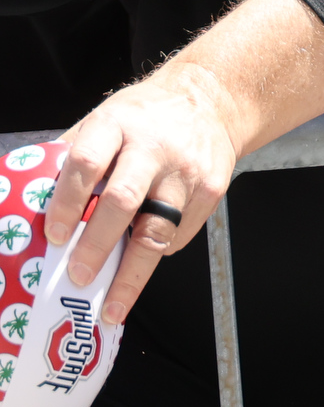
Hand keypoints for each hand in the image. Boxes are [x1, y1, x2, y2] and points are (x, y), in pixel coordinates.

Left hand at [44, 65, 243, 324]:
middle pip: (122, 202)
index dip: (66, 204)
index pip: (85, 165)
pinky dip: (156, 253)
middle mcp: (154, 147)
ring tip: (111, 305)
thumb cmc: (144, 117)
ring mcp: (186, 170)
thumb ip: (72, 157)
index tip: (54, 236)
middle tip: (77, 277)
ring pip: (157, 231)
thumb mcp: (103, 120)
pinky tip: (141, 262)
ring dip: (131, 274)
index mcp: (116, 125)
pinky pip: (179, 235)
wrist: (210, 101)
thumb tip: (29, 204)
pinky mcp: (211, 189)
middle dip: (97, 245)